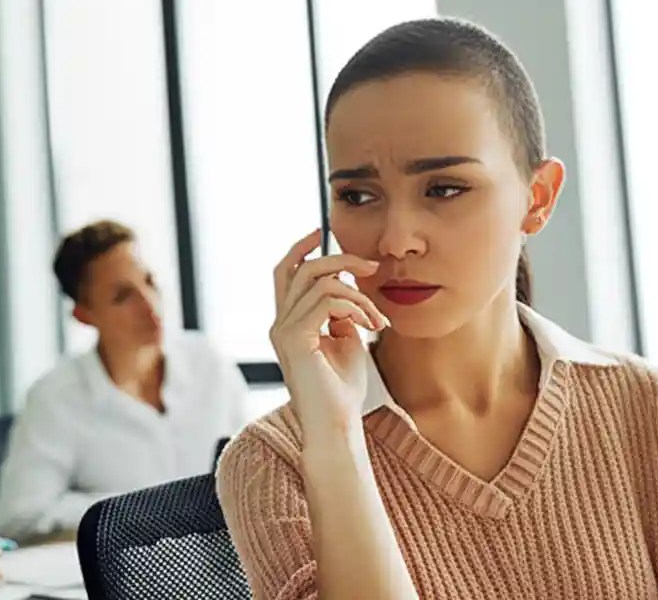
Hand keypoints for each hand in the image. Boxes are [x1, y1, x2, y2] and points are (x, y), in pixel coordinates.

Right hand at [270, 229, 389, 434]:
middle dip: (340, 259)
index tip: (320, 231)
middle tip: (371, 266)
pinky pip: (327, 301)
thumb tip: (348, 292)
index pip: (286, 274)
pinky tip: (369, 326)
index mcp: (288, 324)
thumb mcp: (347, 343)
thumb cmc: (342, 392)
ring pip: (320, 283)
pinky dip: (355, 307)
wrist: (336, 426)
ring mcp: (284, 331)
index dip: (300, 249)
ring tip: (378, 320)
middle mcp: (280, 324)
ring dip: (359, 295)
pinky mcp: (295, 339)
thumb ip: (342, 316)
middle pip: (303, 269)